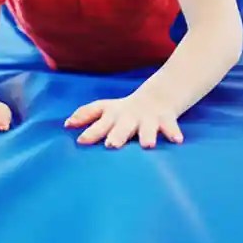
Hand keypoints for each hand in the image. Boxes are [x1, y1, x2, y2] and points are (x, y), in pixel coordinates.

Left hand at [64, 90, 183, 148]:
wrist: (157, 97)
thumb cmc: (124, 111)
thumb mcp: (105, 110)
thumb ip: (86, 115)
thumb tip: (66, 124)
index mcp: (112, 113)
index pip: (97, 115)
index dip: (89, 126)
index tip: (81, 141)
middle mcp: (128, 115)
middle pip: (121, 126)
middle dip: (117, 135)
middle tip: (112, 145)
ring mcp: (147, 117)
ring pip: (147, 127)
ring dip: (147, 135)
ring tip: (147, 145)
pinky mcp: (165, 119)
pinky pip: (170, 126)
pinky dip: (173, 132)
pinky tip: (177, 141)